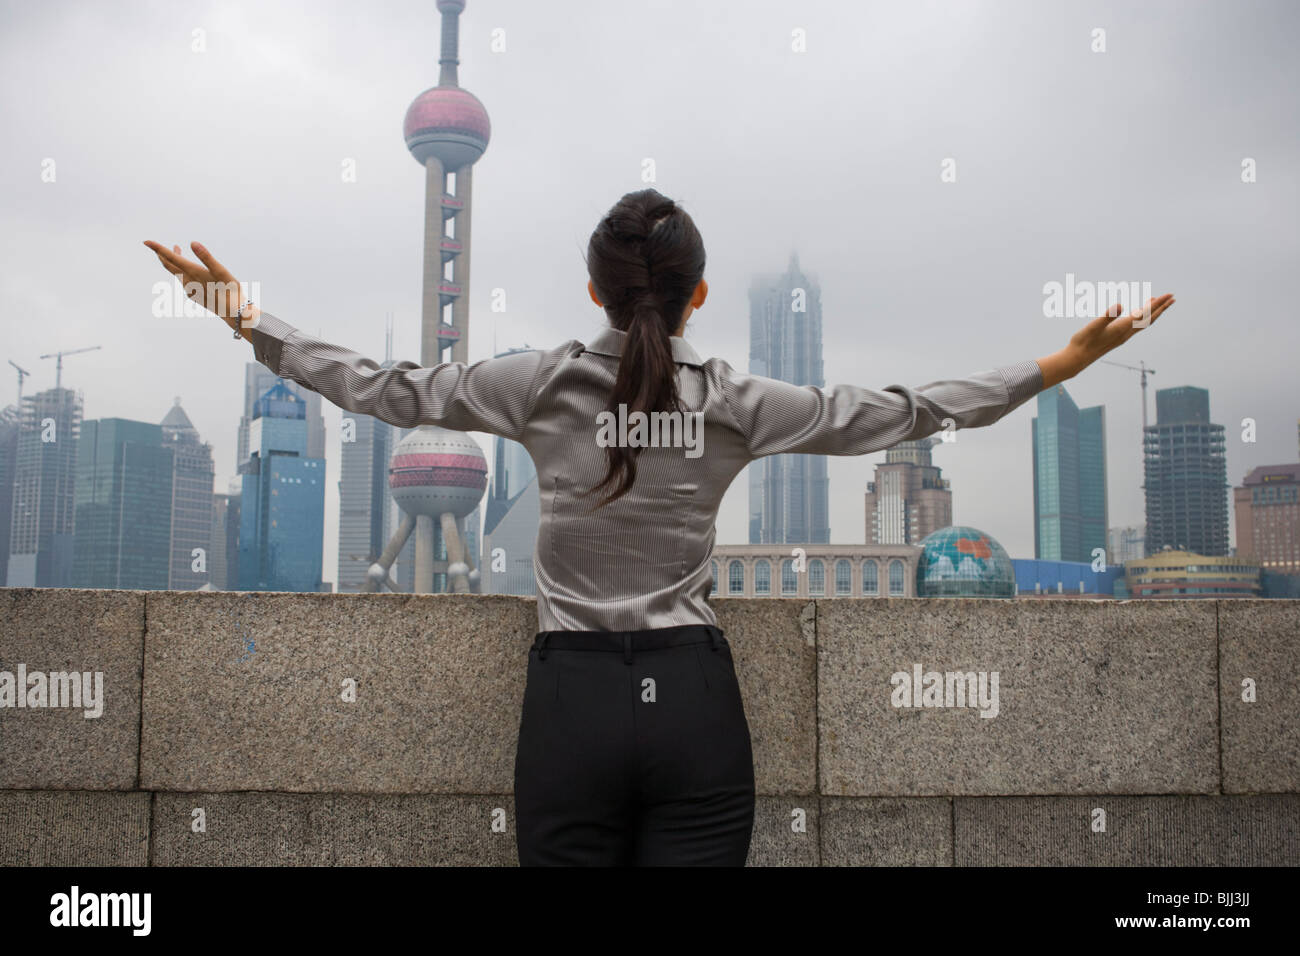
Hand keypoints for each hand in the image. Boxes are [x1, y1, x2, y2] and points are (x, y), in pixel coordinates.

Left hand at [143, 240, 259, 337]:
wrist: (234, 313)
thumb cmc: (231, 291)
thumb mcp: (221, 271)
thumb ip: (206, 257)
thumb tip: (192, 243)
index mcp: (192, 273)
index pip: (170, 258)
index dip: (157, 248)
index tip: (146, 241)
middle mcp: (187, 282)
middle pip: (169, 266)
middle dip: (163, 254)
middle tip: (158, 245)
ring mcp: (190, 290)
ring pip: (176, 273)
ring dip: (174, 262)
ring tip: (178, 251)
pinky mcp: (194, 296)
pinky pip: (183, 281)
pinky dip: (182, 271)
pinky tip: (189, 271)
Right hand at [1037, 294, 1174, 387]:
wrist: (1077, 359)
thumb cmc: (1083, 341)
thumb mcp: (1094, 326)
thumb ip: (1107, 315)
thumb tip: (1119, 305)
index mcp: (1123, 327)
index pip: (1145, 313)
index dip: (1158, 303)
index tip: (1169, 295)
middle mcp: (1126, 333)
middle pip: (1149, 319)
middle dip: (1161, 308)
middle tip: (1172, 298)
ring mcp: (1122, 336)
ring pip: (1143, 323)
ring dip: (1153, 313)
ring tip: (1157, 302)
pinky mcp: (1117, 338)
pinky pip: (1135, 326)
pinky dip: (1141, 318)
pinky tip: (1138, 314)